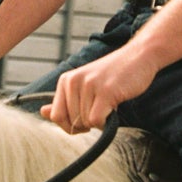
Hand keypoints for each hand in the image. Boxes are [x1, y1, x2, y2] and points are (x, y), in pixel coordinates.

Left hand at [40, 45, 157, 133]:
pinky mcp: (105, 91)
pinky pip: (96, 122)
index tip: (85, 115)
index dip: (70, 124)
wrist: (138, 56)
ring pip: (86, 124)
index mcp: (66, 80)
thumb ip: (64, 100)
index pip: (56, 116)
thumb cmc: (112, 75)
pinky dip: (106, 121)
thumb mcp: (85, 85)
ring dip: (100, 120)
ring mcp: (89, 85)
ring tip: (109, 100)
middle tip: (101, 105)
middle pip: (72, 123)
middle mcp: (73, 81)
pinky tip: (114, 106)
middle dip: (87, 123)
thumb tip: (43, 113)